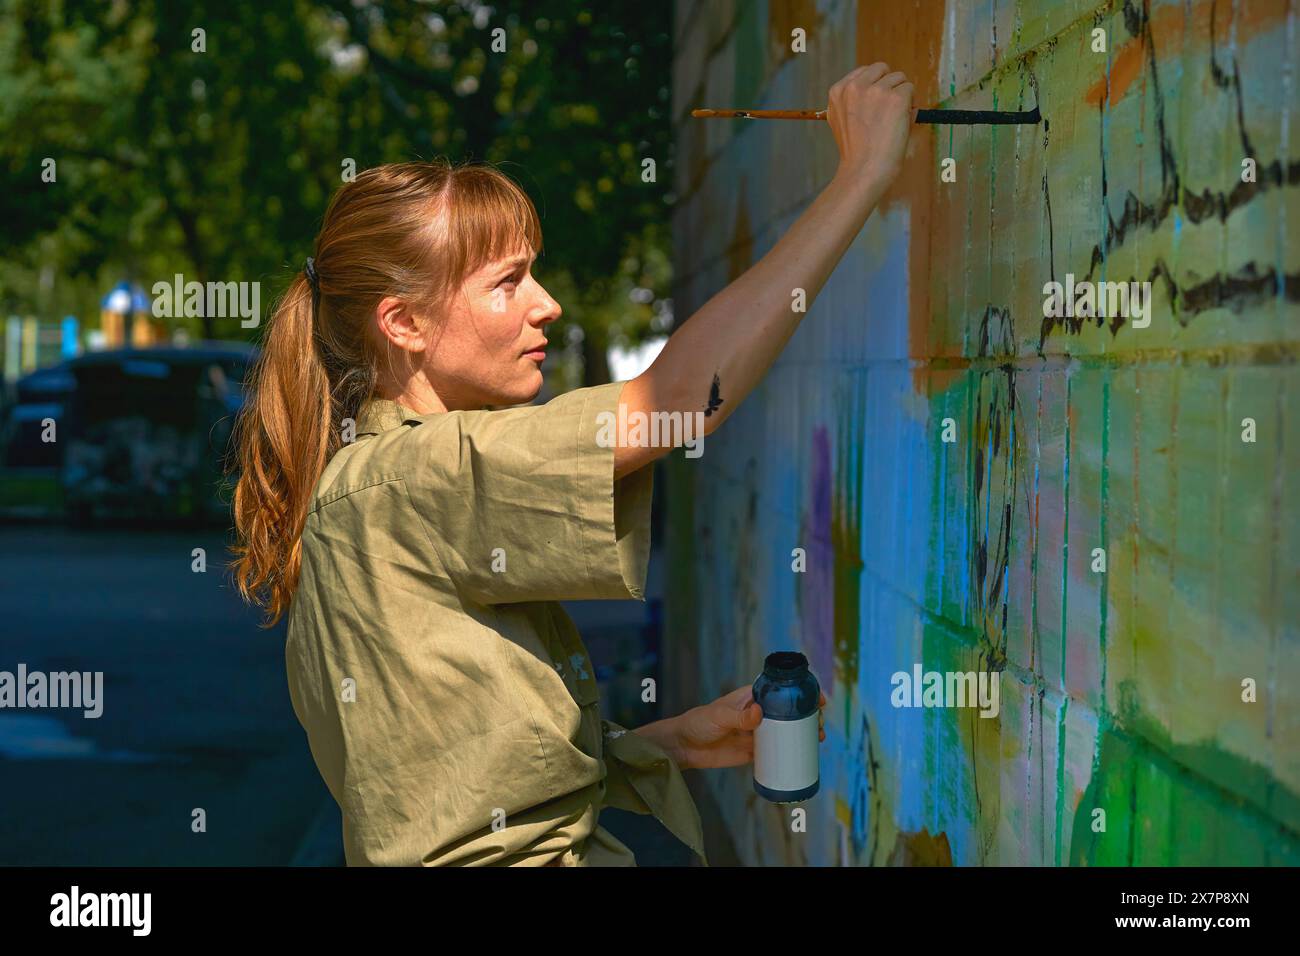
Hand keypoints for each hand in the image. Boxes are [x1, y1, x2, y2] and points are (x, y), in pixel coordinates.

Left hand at [670, 685, 827, 770]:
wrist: (685, 747)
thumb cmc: (699, 722)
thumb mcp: (719, 716)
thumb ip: (739, 717)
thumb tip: (758, 714)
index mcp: (752, 697)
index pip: (781, 690)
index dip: (800, 692)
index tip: (817, 697)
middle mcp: (759, 713)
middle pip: (789, 712)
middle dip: (807, 716)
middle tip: (820, 725)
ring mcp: (758, 733)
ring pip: (786, 732)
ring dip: (803, 734)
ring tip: (818, 739)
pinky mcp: (754, 752)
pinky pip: (776, 752)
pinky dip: (790, 753)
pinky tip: (803, 757)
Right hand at [826, 62, 913, 185]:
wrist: (864, 170)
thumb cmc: (855, 153)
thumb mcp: (841, 121)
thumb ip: (852, 102)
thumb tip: (879, 90)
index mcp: (838, 92)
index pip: (863, 72)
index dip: (874, 86)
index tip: (876, 104)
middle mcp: (855, 87)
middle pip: (882, 69)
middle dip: (889, 85)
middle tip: (888, 110)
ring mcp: (876, 91)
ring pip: (899, 78)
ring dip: (901, 95)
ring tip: (893, 120)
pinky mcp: (896, 98)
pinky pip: (910, 90)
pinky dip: (911, 105)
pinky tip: (901, 123)